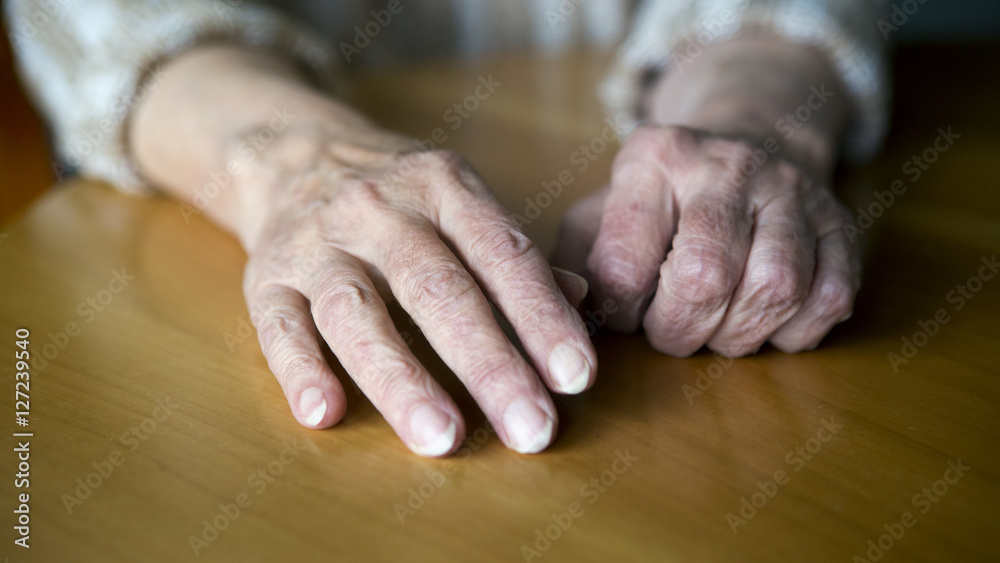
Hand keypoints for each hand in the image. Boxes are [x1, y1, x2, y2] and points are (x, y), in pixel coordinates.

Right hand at [238, 128, 596, 455]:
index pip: (502, 253)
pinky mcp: (265, 276)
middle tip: (529, 430)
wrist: (293, 154)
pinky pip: (277, 325)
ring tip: (441, 438)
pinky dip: (298, 369)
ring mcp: (317, 243)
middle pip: (437, 289)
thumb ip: (514, 253)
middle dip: (489, 364)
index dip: (541, 316)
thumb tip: (581, 297)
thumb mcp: (461, 200)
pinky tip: (325, 414)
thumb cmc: (400, 196)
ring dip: (400, 378)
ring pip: (356, 312)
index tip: (575, 378)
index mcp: (443, 186)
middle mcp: (379, 209)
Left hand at [554, 124, 858, 355]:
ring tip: (715, 328)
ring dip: (738, 335)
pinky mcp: (840, 224)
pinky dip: (793, 332)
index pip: (624, 264)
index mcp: (654, 158)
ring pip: (775, 289)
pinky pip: (829, 299)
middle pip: (705, 277)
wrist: (751, 141)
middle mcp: (728, 165)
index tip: (626, 311)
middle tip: (670, 333)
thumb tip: (568, 306)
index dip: (621, 312)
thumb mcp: (599, 213)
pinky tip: (764, 321)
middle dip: (679, 331)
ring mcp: (793, 191)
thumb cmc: (659, 201)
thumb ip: (572, 261)